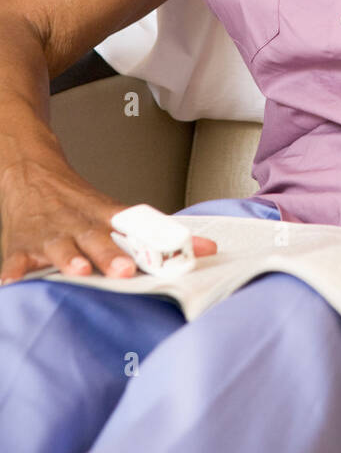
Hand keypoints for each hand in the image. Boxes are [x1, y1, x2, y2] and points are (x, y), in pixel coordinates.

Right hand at [0, 154, 216, 283]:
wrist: (30, 170)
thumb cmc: (75, 200)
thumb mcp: (113, 211)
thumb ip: (157, 234)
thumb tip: (209, 248)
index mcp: (105, 217)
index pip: (139, 228)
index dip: (161, 242)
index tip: (181, 251)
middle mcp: (80, 225)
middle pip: (98, 238)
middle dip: (111, 255)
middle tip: (125, 269)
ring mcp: (50, 233)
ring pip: (60, 246)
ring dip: (69, 259)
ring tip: (79, 270)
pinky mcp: (21, 244)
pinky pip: (16, 258)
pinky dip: (14, 270)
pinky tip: (14, 282)